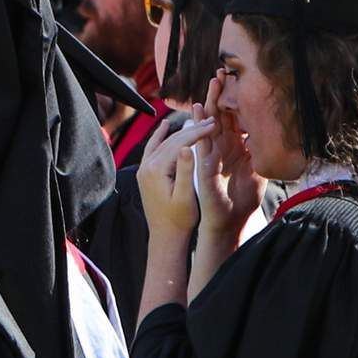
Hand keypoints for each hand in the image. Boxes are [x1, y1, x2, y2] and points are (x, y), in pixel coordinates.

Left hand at [136, 113, 206, 238]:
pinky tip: (166, 125)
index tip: (214, 124)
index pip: (180, 143)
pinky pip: (153, 148)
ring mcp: (144, 169)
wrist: (165, 236)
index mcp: (156, 170)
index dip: (198, 132)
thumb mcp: (186, 196)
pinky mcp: (146, 173)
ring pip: (163, 143)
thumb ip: (186, 171)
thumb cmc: (180, 220)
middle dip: (192, 129)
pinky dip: (160, 136)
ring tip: (196, 121)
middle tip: (210, 120)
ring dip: (180, 131)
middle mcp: (146, 166)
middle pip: (171, 140)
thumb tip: (187, 147)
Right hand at [191, 73, 261, 242]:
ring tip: (211, 85)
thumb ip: (263, 150)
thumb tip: (278, 134)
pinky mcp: (205, 166)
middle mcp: (221, 145)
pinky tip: (197, 113)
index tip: (236, 77)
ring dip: (209, 103)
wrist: (231, 220)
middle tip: (221, 72)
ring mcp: (212, 154)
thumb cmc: (243, 196)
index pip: (232, 116)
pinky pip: (200, 144)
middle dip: (219, 93)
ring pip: (208, 124)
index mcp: (234, 144)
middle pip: (219, 114)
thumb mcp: (258, 168)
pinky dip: (199, 127)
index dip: (234, 97)